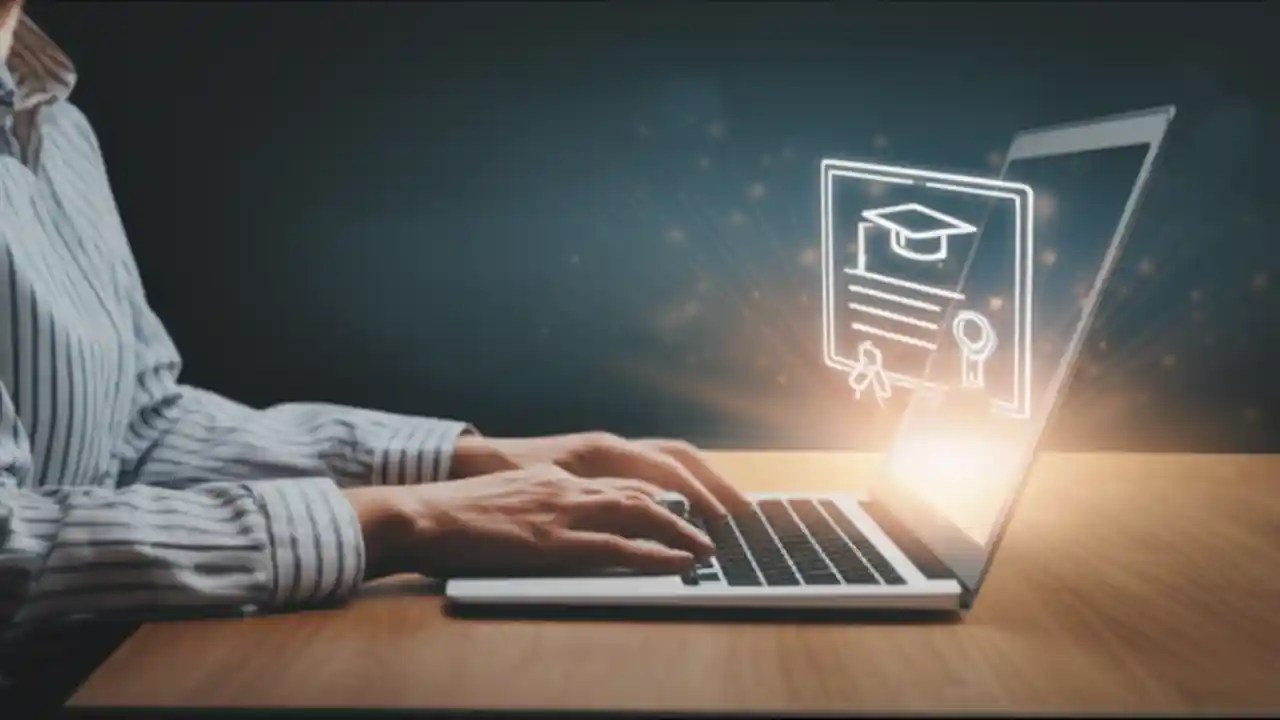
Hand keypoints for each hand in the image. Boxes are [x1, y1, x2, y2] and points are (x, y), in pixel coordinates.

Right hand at [344, 464, 713, 579]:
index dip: (661, 496)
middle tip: (714, 526)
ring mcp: (563, 512)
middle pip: (643, 490)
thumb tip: (550, 521)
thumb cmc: (454, 514)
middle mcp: (567, 487)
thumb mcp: (505, 498)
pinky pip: (617, 546)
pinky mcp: (554, 541)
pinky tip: (678, 562)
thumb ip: (536, 503)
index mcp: (556, 477)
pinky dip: (655, 553)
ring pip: (639, 513)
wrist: (423, 515)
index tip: (686, 510)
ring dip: (680, 531)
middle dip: (684, 509)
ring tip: (708, 549)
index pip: (622, 480)